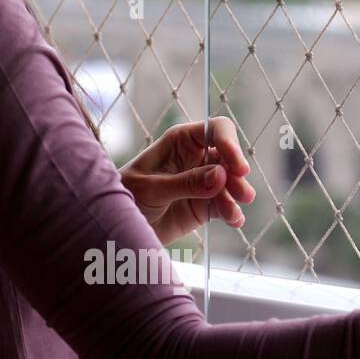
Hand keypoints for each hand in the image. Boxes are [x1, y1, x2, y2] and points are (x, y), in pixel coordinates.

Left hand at [119, 117, 255, 244]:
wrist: (117, 227)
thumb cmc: (126, 196)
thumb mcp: (152, 189)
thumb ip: (186, 183)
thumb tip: (221, 175)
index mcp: (180, 142)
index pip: (215, 131)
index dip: (230, 144)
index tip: (238, 167)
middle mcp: (196, 158)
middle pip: (228, 158)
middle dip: (237, 174)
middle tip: (242, 193)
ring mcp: (203, 183)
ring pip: (230, 183)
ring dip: (237, 195)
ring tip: (235, 212)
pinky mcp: (205, 206)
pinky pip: (225, 206)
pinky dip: (232, 213)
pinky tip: (235, 221)